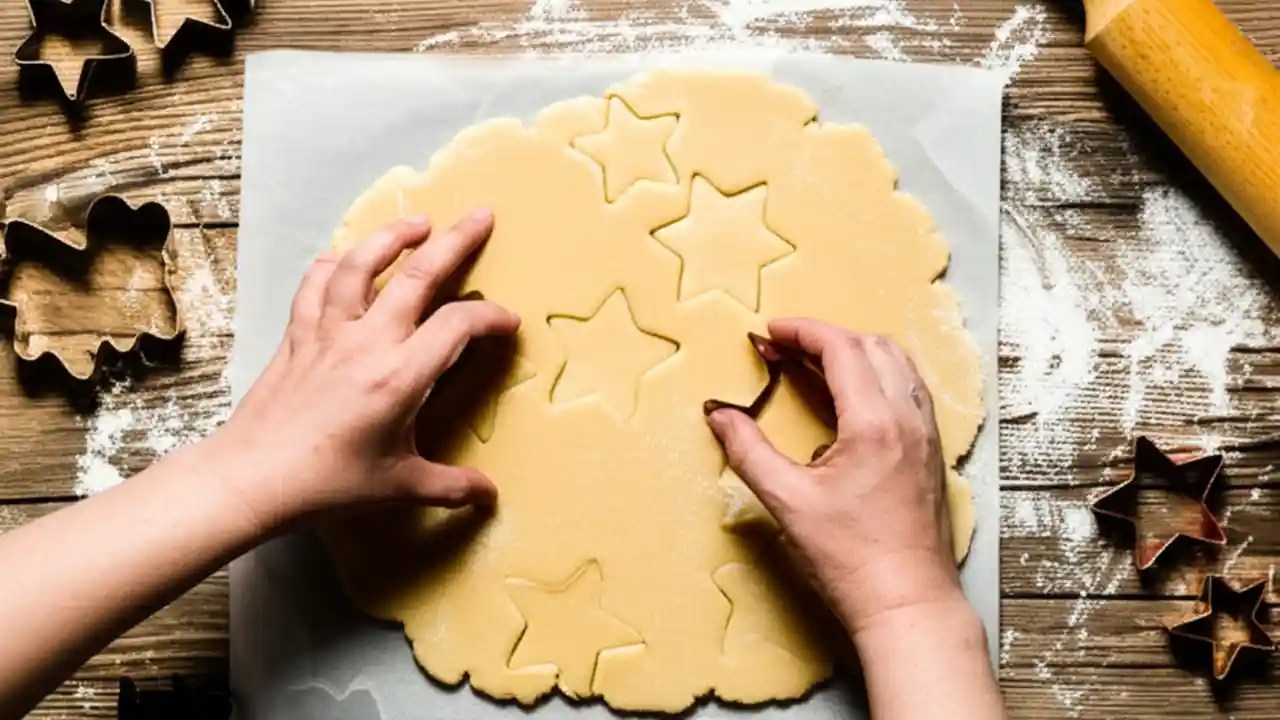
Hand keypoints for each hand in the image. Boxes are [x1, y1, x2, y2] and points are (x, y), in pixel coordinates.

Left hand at [209, 210, 519, 532]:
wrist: (252, 478)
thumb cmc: (328, 484)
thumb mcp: (399, 487)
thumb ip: (450, 486)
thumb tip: (490, 495)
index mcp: (399, 377)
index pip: (457, 326)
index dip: (490, 316)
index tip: (509, 322)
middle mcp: (366, 343)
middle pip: (417, 275)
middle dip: (455, 242)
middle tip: (480, 216)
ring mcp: (328, 334)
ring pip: (361, 266)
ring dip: (391, 237)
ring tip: (416, 221)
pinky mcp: (297, 336)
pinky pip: (315, 286)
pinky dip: (332, 264)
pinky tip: (343, 256)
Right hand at [706, 318, 961, 635]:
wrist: (907, 603)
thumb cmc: (851, 561)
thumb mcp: (787, 503)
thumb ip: (748, 451)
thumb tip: (719, 415)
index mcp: (875, 424)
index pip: (841, 349)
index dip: (802, 331)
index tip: (770, 332)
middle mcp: (908, 419)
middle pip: (872, 345)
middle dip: (825, 337)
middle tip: (783, 348)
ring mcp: (926, 434)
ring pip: (896, 363)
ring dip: (854, 351)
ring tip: (812, 364)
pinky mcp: (931, 452)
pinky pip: (908, 389)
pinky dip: (876, 375)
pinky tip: (849, 398)